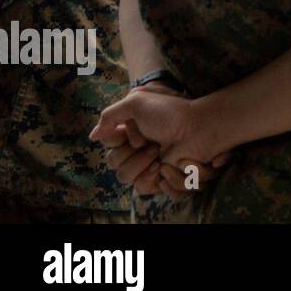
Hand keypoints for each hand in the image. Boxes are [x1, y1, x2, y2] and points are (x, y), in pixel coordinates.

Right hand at [92, 87, 225, 194]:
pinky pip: (140, 187)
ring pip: (123, 176)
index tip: (130, 130)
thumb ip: (109, 116)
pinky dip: (149, 176)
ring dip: (139, 163)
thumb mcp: (136, 102)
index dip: (116, 138)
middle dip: (129, 151)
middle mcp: (135, 148)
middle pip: (112, 161)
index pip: (107, 142)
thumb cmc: (170, 113)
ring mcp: (146, 164)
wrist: (196, 128)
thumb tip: (93, 136)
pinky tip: (161, 166)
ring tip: (157, 151)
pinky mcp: (158, 178)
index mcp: (129, 131)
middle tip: (149, 141)